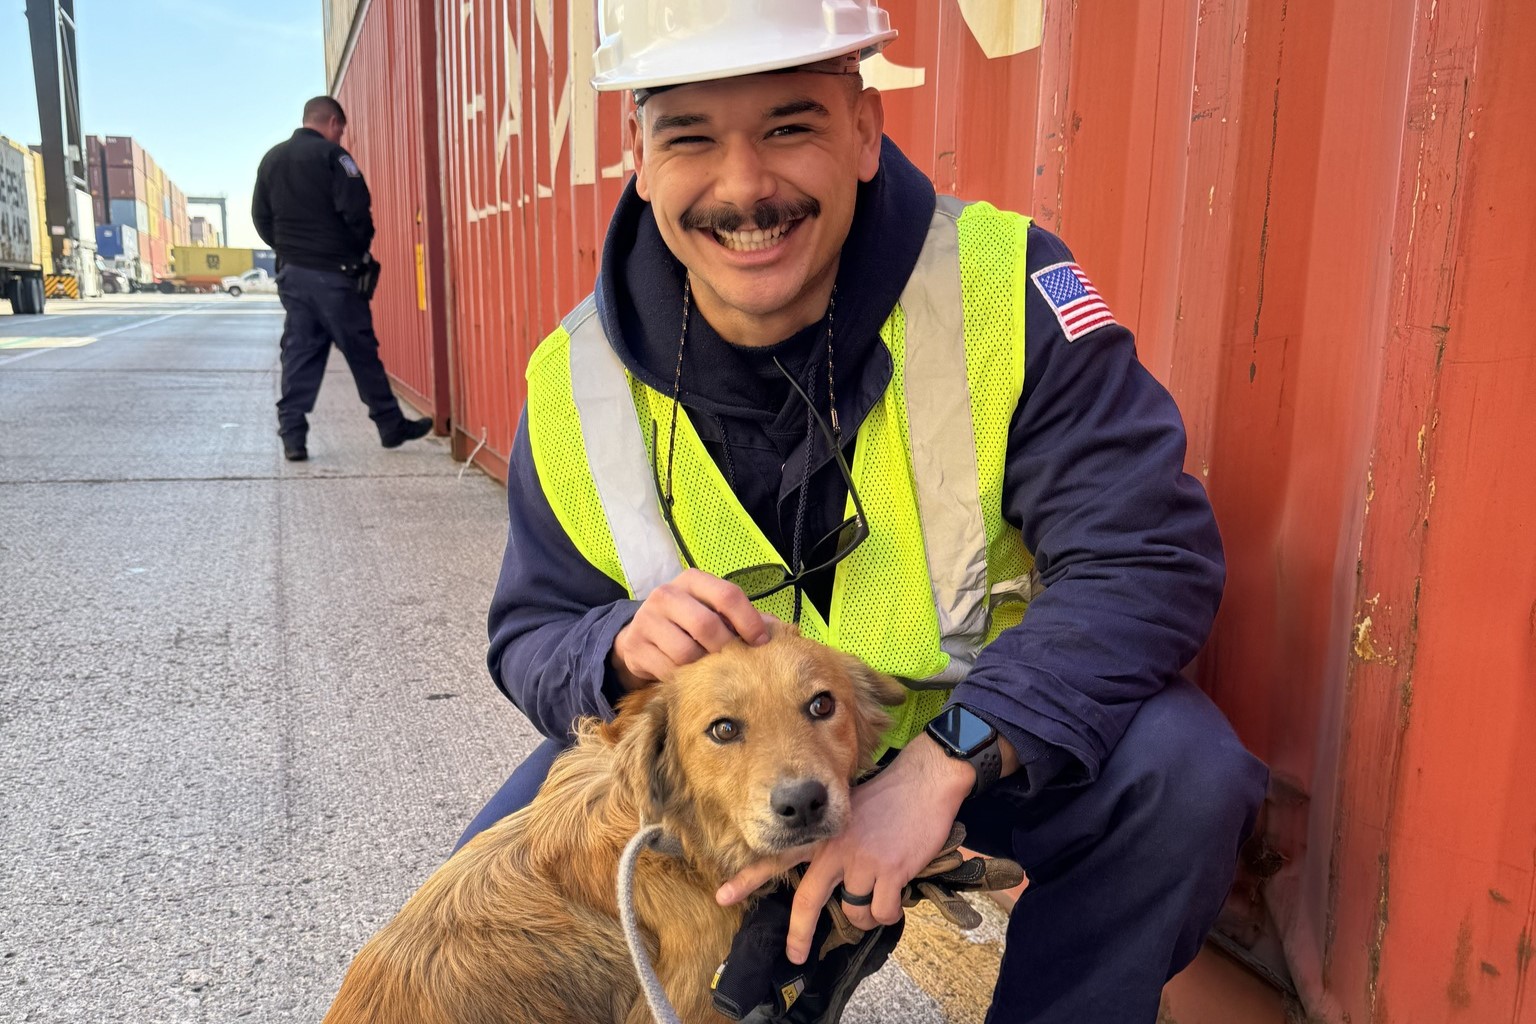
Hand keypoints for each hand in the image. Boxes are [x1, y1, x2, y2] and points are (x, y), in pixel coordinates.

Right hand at [610, 568, 775, 689]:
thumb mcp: (711, 610)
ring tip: (709, 668)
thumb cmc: (687, 622)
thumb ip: (741, 617)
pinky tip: (689, 676)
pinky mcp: (635, 647)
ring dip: (703, 666)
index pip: (727, 595)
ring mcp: (647, 620)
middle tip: (733, 661)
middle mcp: (667, 595)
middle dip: (725, 648)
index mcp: (692, 580)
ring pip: (686, 652)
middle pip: (706, 625)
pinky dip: (684, 678)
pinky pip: (668, 670)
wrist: (638, 635)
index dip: (749, 620)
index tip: (761, 642)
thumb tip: (778, 631)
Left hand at [717, 735, 973, 963]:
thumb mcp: (847, 810)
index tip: (723, 897)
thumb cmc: (888, 795)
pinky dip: (889, 913)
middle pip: (807, 901)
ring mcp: (861, 860)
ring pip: (854, 913)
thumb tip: (829, 874)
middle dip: (799, 935)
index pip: (777, 858)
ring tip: (878, 896)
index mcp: (821, 835)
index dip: (748, 880)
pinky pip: (882, 913)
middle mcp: (834, 848)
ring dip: (866, 915)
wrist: (923, 780)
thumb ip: (831, 838)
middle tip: (795, 955)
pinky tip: (895, 896)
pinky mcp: (890, 870)